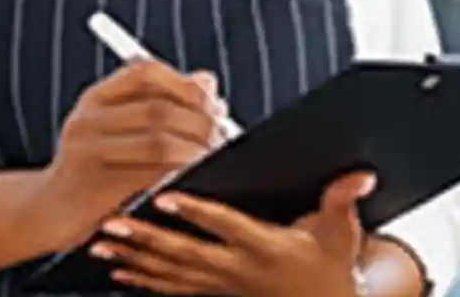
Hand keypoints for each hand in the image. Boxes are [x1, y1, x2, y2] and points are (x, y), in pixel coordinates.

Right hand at [36, 60, 223, 247]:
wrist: (48, 211)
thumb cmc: (94, 168)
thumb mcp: (116, 128)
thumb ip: (158, 102)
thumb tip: (206, 79)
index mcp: (94, 98)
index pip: (145, 72)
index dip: (184, 83)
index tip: (209, 101)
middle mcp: (87, 120)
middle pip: (157, 109)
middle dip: (198, 121)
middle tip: (220, 133)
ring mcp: (88, 153)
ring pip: (159, 143)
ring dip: (194, 150)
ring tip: (209, 156)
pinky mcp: (95, 188)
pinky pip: (150, 177)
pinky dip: (179, 175)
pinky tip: (192, 177)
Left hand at [89, 172, 376, 295]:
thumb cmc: (330, 268)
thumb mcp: (341, 234)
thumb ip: (342, 201)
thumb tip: (359, 174)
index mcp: (264, 247)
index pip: (224, 225)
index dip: (194, 210)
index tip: (165, 195)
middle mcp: (237, 269)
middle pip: (183, 252)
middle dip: (145, 237)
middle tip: (112, 220)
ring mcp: (221, 286)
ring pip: (169, 271)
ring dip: (133, 257)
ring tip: (100, 241)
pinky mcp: (212, 294)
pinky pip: (170, 288)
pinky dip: (141, 278)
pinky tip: (116, 267)